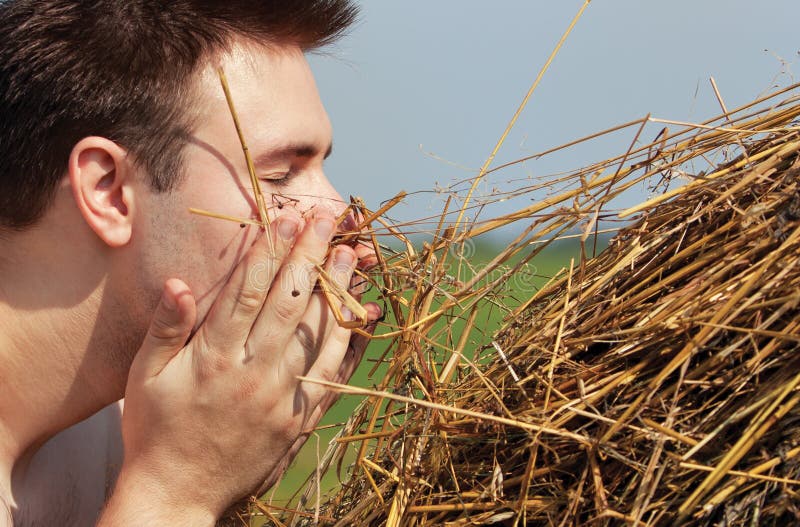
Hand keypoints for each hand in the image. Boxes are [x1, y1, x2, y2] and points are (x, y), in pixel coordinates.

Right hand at [101, 211, 380, 523]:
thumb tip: (179, 282)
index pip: (247, 291)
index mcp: (214, 356)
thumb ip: (166, 327)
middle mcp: (253, 372)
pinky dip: (349, 342)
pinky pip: (331, 375)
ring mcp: (282, 397)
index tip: (286, 218)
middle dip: (308, 256)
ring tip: (351, 254)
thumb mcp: (145, 376)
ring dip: (335, 290)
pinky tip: (362, 314)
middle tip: (326, 219)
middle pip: (287, 303)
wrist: (178, 492)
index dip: (269, 251)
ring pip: (316, 333)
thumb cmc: (156, 429)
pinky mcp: (299, 419)